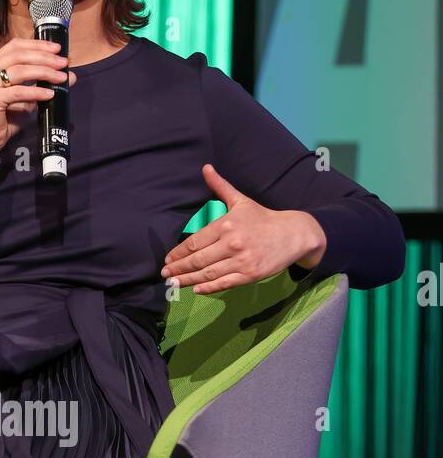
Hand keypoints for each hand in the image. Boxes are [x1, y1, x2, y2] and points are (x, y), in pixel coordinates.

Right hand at [0, 38, 76, 164]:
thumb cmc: (4, 119)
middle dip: (45, 57)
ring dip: (44, 72)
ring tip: (61, 78)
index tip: (57, 49)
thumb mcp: (26, 98)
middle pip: (19, 55)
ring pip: (19, 71)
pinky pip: (18, 92)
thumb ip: (42, 84)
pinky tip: (49, 94)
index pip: (16, 46)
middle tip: (63, 63)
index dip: (38, 45)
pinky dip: (36, 92)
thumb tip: (70, 76)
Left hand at [161, 163, 327, 292]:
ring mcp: (241, 260)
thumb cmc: (262, 218)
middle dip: (178, 268)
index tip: (168, 259)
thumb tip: (205, 168)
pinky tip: (196, 289)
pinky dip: (208, 287)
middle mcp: (232, 243)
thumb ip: (220, 187)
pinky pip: (224, 283)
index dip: (179, 253)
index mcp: (227, 225)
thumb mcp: (241, 200)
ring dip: (188, 280)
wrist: (293, 234)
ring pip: (208, 273)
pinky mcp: (250, 274)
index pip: (195, 242)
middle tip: (165, 274)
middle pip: (198, 260)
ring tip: (174, 283)